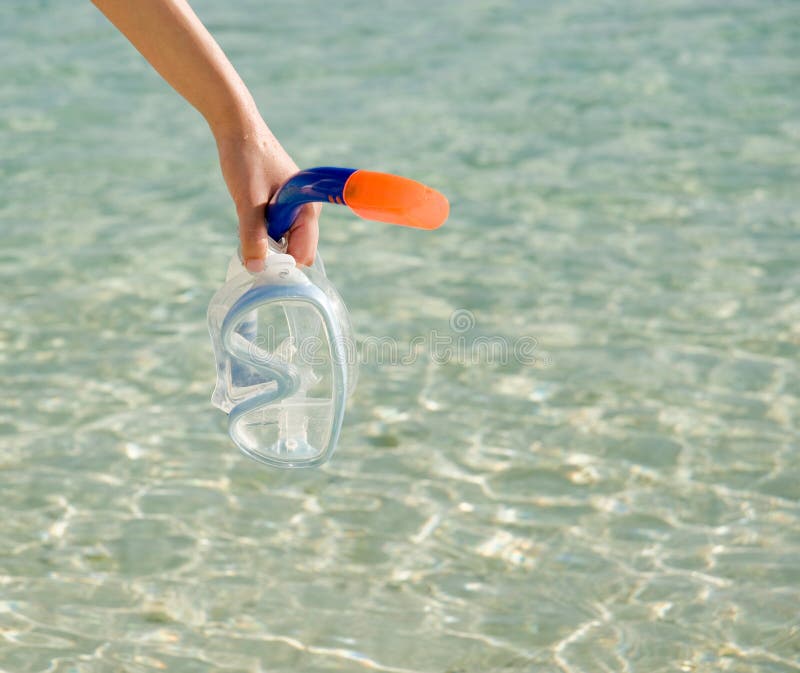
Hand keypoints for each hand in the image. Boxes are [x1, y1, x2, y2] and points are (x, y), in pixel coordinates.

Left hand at [214, 117, 319, 270]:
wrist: (238, 127)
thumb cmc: (246, 159)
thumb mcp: (248, 201)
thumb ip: (252, 237)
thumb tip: (255, 270)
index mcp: (308, 210)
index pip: (304, 253)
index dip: (283, 263)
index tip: (259, 263)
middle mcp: (307, 211)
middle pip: (296, 250)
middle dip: (275, 254)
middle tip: (249, 242)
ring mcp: (297, 207)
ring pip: (284, 240)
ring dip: (266, 241)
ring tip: (248, 223)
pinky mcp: (285, 204)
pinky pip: (277, 229)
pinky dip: (262, 230)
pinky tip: (249, 216)